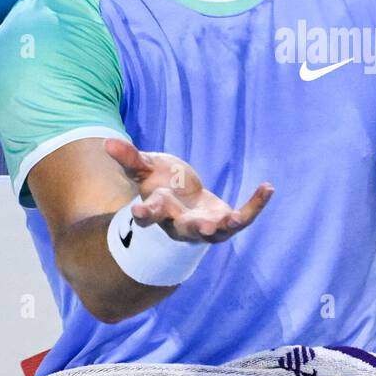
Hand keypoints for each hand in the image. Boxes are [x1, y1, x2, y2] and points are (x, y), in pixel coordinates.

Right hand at [104, 138, 273, 243]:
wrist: (183, 201)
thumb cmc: (161, 184)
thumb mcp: (146, 170)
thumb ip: (130, 159)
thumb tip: (107, 142)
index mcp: (159, 211)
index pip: (149, 215)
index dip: (144, 214)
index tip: (137, 213)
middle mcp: (181, 224)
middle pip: (186, 229)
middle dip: (195, 227)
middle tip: (204, 225)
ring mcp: (205, 227)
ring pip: (216, 232)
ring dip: (226, 226)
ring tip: (236, 218)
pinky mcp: (226, 222)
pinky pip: (243, 217)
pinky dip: (256, 205)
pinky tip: (268, 188)